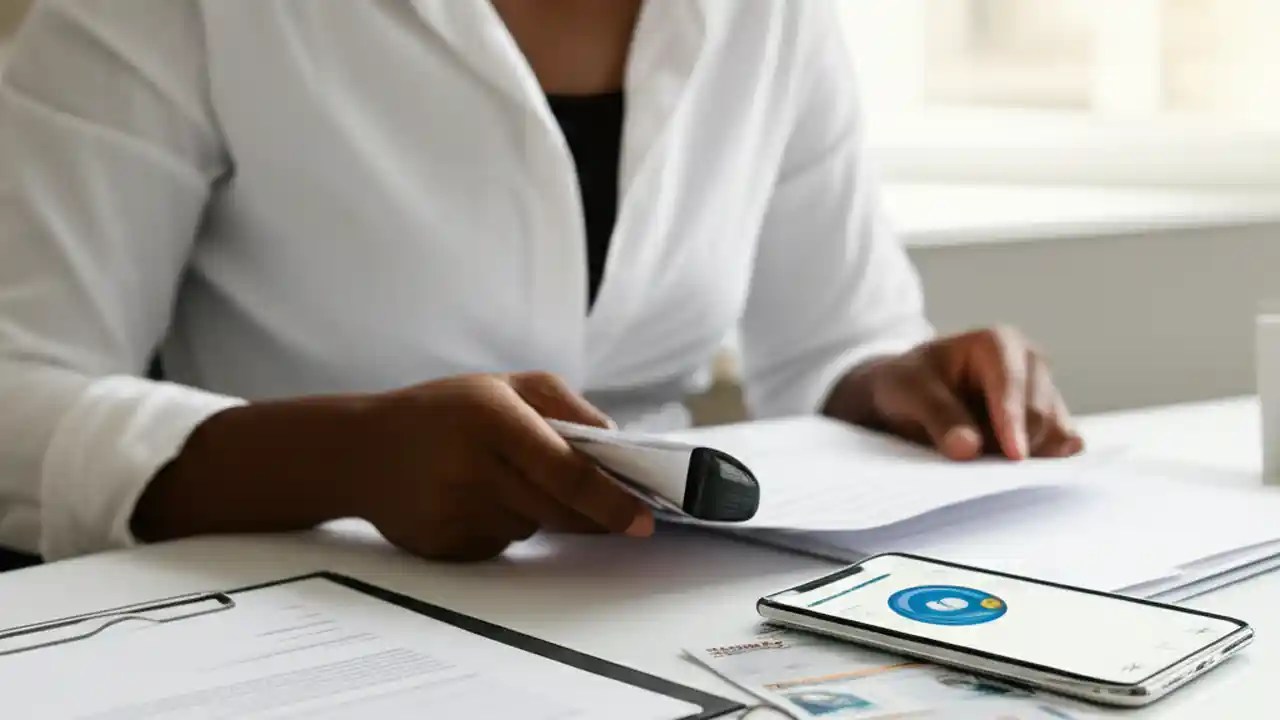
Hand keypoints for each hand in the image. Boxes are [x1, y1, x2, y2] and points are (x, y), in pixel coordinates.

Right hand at [134, 372, 653, 561]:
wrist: (357, 451)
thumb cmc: (443, 411)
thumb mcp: (503, 386)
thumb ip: (566, 406)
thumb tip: (616, 446)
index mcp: (492, 420)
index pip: (568, 473)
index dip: (612, 501)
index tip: (643, 518)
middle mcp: (473, 469)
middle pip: (560, 511)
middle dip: (599, 517)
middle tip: (626, 517)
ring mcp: (456, 512)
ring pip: (534, 527)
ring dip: (545, 513)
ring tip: (512, 480)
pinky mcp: (445, 546)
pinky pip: (502, 543)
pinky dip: (509, 525)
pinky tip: (479, 499)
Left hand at [824, 327, 1083, 460]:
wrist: (911, 397)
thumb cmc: (910, 383)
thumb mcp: (907, 391)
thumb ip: (938, 416)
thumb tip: (969, 448)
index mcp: (999, 342)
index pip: (1011, 384)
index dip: (1012, 420)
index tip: (1014, 455)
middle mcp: (1032, 363)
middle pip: (1038, 415)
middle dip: (1008, 444)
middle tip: (966, 455)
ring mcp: (1046, 394)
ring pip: (1051, 437)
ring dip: (1018, 457)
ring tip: (977, 452)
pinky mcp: (1052, 424)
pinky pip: (1059, 452)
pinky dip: (1038, 465)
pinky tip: (1010, 467)